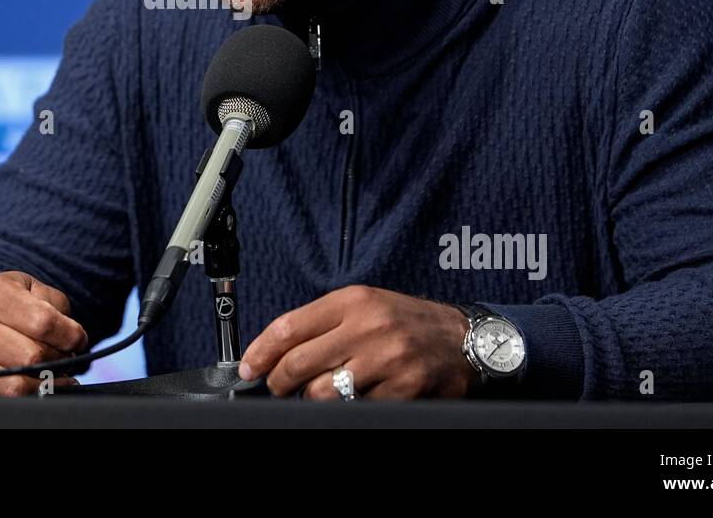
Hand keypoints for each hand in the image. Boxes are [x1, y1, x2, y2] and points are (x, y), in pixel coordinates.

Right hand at [0, 271, 89, 395]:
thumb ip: (55, 305)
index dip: (70, 336)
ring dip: (46, 381)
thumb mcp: (31, 289)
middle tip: (64, 356)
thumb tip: (74, 340)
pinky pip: (5, 399)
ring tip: (54, 371)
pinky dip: (30, 394)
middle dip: (58, 359)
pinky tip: (38, 384)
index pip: (44, 322)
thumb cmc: (7, 304)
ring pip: (19, 383)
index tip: (79, 340)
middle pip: (32, 356)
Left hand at [238, 286, 474, 399]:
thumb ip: (323, 323)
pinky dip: (346, 410)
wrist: (463, 338)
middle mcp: (368, 326)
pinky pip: (356, 409)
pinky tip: (352, 400)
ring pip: (322, 392)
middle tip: (277, 387)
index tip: (249, 367)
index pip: (290, 326)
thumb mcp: (365, 306)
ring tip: (317, 393)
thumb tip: (275, 350)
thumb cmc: (408, 322)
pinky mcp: (403, 389)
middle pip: (299, 362)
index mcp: (353, 301)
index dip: (261, 351)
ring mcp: (386, 359)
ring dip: (311, 399)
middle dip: (279, 381)